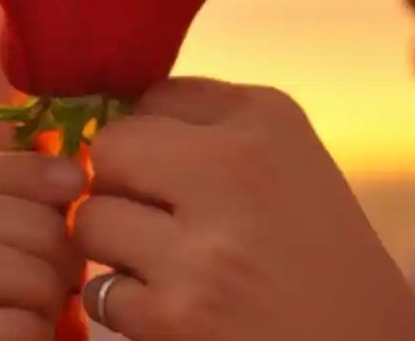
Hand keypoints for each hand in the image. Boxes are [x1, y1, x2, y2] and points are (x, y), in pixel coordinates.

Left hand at [74, 79, 414, 340]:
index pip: (156, 95)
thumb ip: (211, 131)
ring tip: (169, 267)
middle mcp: (235, 168)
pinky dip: (123, 307)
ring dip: (116, 249)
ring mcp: (201, 247)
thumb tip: (113, 120)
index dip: (155, 141)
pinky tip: (175, 311)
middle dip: (121, 186)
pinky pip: (98, 291)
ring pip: (91, 219)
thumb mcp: (292, 163)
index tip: (184, 177)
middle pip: (110, 148)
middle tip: (162, 222)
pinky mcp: (174, 317)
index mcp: (268, 118)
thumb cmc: (323, 259)